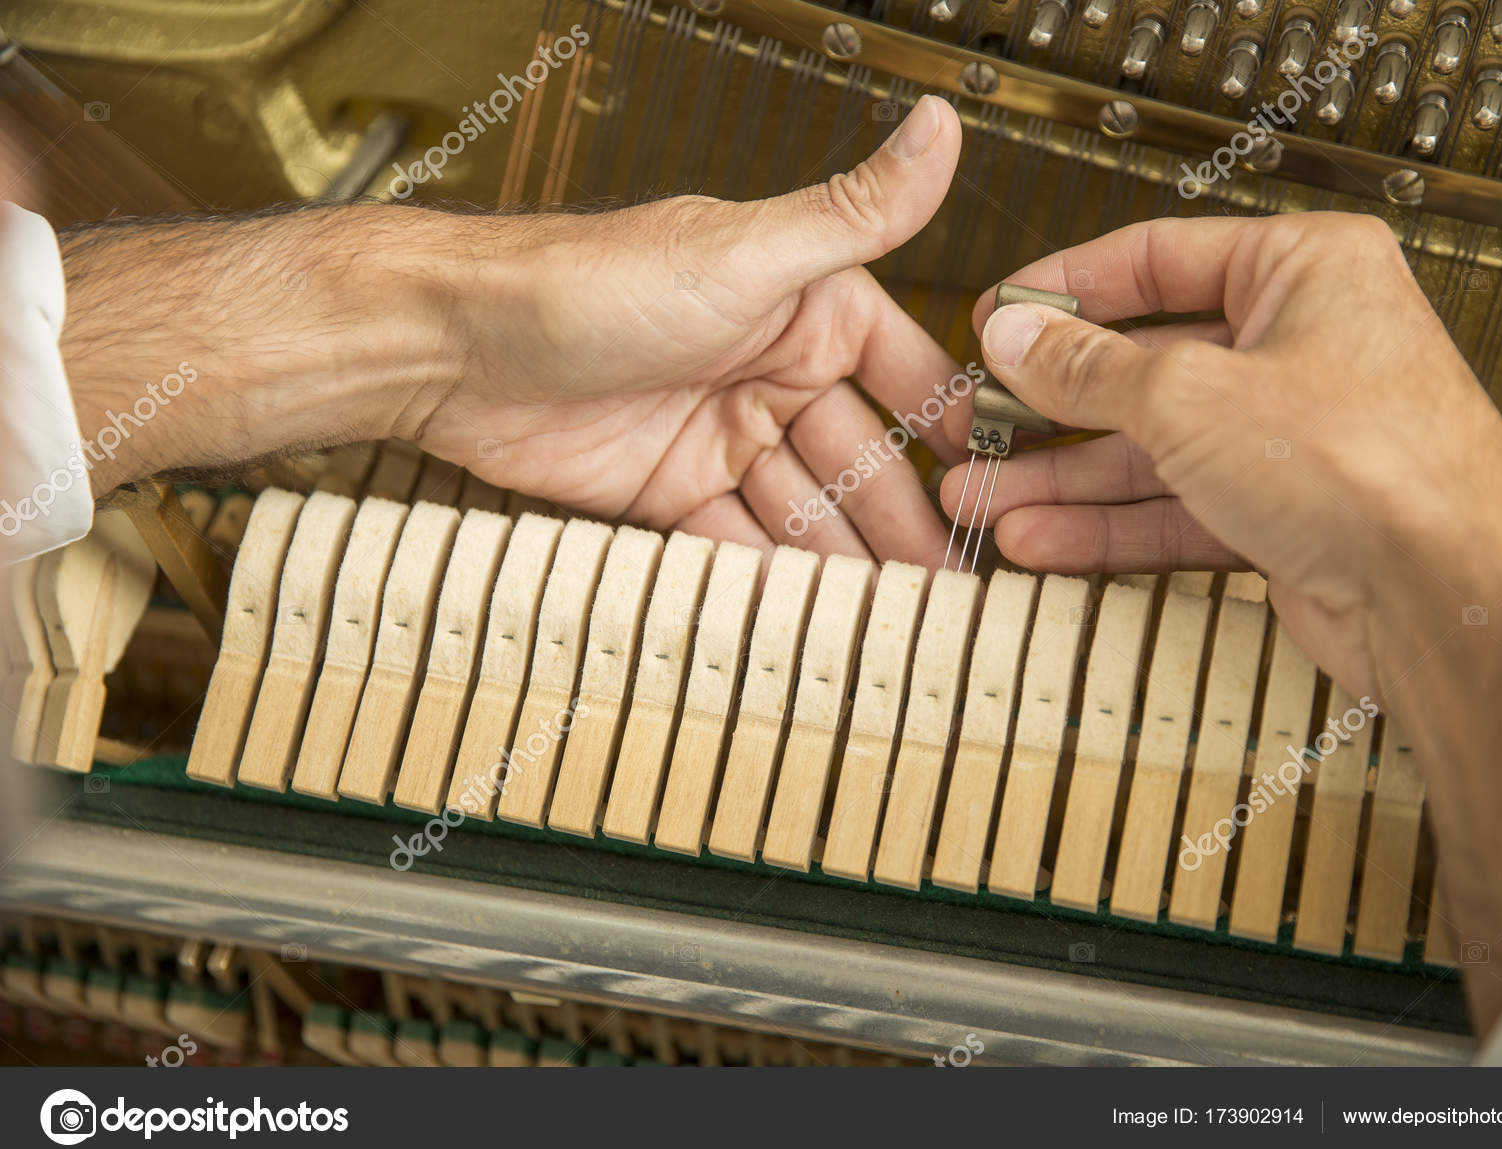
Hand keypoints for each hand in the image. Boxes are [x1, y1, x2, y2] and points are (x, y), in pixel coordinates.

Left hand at [402, 94, 967, 566]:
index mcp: (802, 308)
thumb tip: (941, 129)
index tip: (1000, 488)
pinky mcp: (670, 490)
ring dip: (849, 562)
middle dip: (907, 523)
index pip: (905, 377)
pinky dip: (774, 579)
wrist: (452, 349)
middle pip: (860, 460)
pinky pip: (739, 542)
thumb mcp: (741, 252)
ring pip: (806, 511)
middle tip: (953, 588)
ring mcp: (719, 435)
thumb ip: (853, 213)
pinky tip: (814, 615)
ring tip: (897, 617)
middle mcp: (767, 371)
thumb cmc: (584, 282)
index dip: (953, 435)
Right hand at [951, 213, 1501, 1030]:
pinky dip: (1105, 526)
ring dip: (1062, 479)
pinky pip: (1174, 510)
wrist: (1441, 599)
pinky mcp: (1282, 517)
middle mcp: (1302, 348)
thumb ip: (1090, 367)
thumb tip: (1019, 337)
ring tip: (979, 499)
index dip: (1066, 290)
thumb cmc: (1363, 464)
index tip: (998, 318)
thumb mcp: (1189, 392)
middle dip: (1051, 407)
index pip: (1157, 259)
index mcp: (1303, 272)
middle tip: (978, 426)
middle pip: (1144, 366)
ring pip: (1151, 450)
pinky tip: (1038, 537)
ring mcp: (1291, 439)